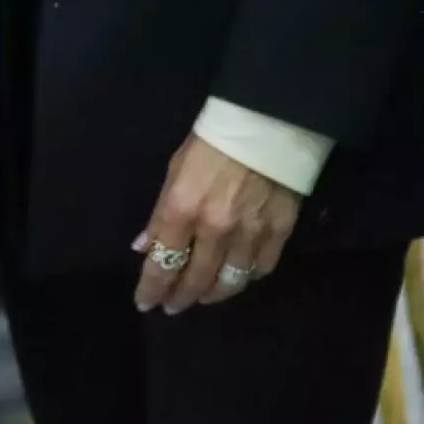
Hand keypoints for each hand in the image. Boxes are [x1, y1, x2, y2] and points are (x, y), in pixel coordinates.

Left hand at [132, 135, 301, 315]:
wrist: (269, 117)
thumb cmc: (213, 138)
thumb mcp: (176, 169)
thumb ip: (161, 213)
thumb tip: (144, 247)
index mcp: (183, 208)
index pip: (162, 263)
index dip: (151, 288)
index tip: (145, 303)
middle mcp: (215, 228)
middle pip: (196, 280)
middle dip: (181, 298)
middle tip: (174, 305)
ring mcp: (250, 232)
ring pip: (230, 282)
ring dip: (213, 294)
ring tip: (204, 296)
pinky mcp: (279, 230)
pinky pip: (261, 268)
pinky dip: (247, 278)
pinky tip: (239, 276)